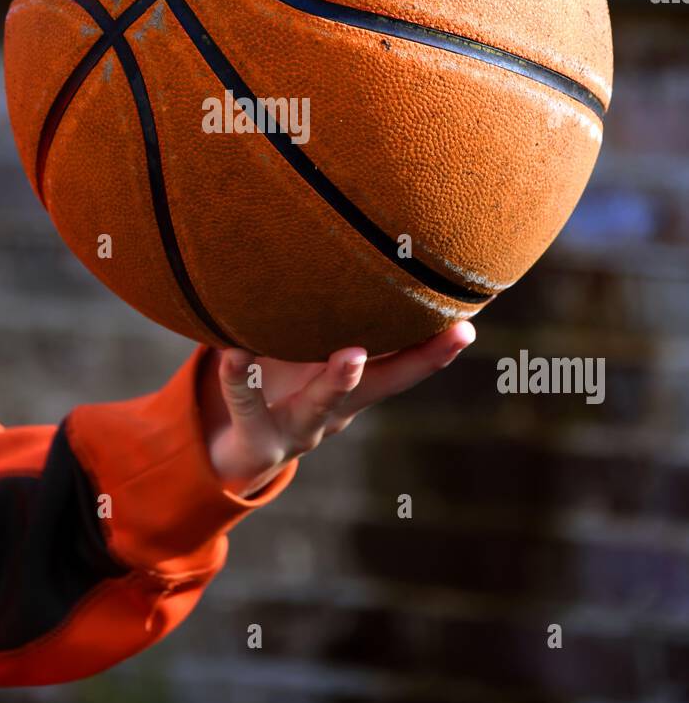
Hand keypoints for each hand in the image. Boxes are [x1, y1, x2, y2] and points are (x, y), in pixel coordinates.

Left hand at [198, 321, 475, 497]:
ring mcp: (298, 427)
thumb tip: (348, 248)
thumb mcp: (306, 353)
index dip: (438, 349)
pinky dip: (239, 377)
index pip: (403, 365)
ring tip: (350, 356)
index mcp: (352, 389)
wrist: (236, 454)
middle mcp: (334, 411)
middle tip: (449, 334)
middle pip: (380, 386)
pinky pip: (244, 401)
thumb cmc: (280, 383)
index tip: (468, 325)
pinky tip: (232, 350)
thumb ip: (327, 317)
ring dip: (338, 382)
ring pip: (320, 405)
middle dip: (415, 361)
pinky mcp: (254, 435)